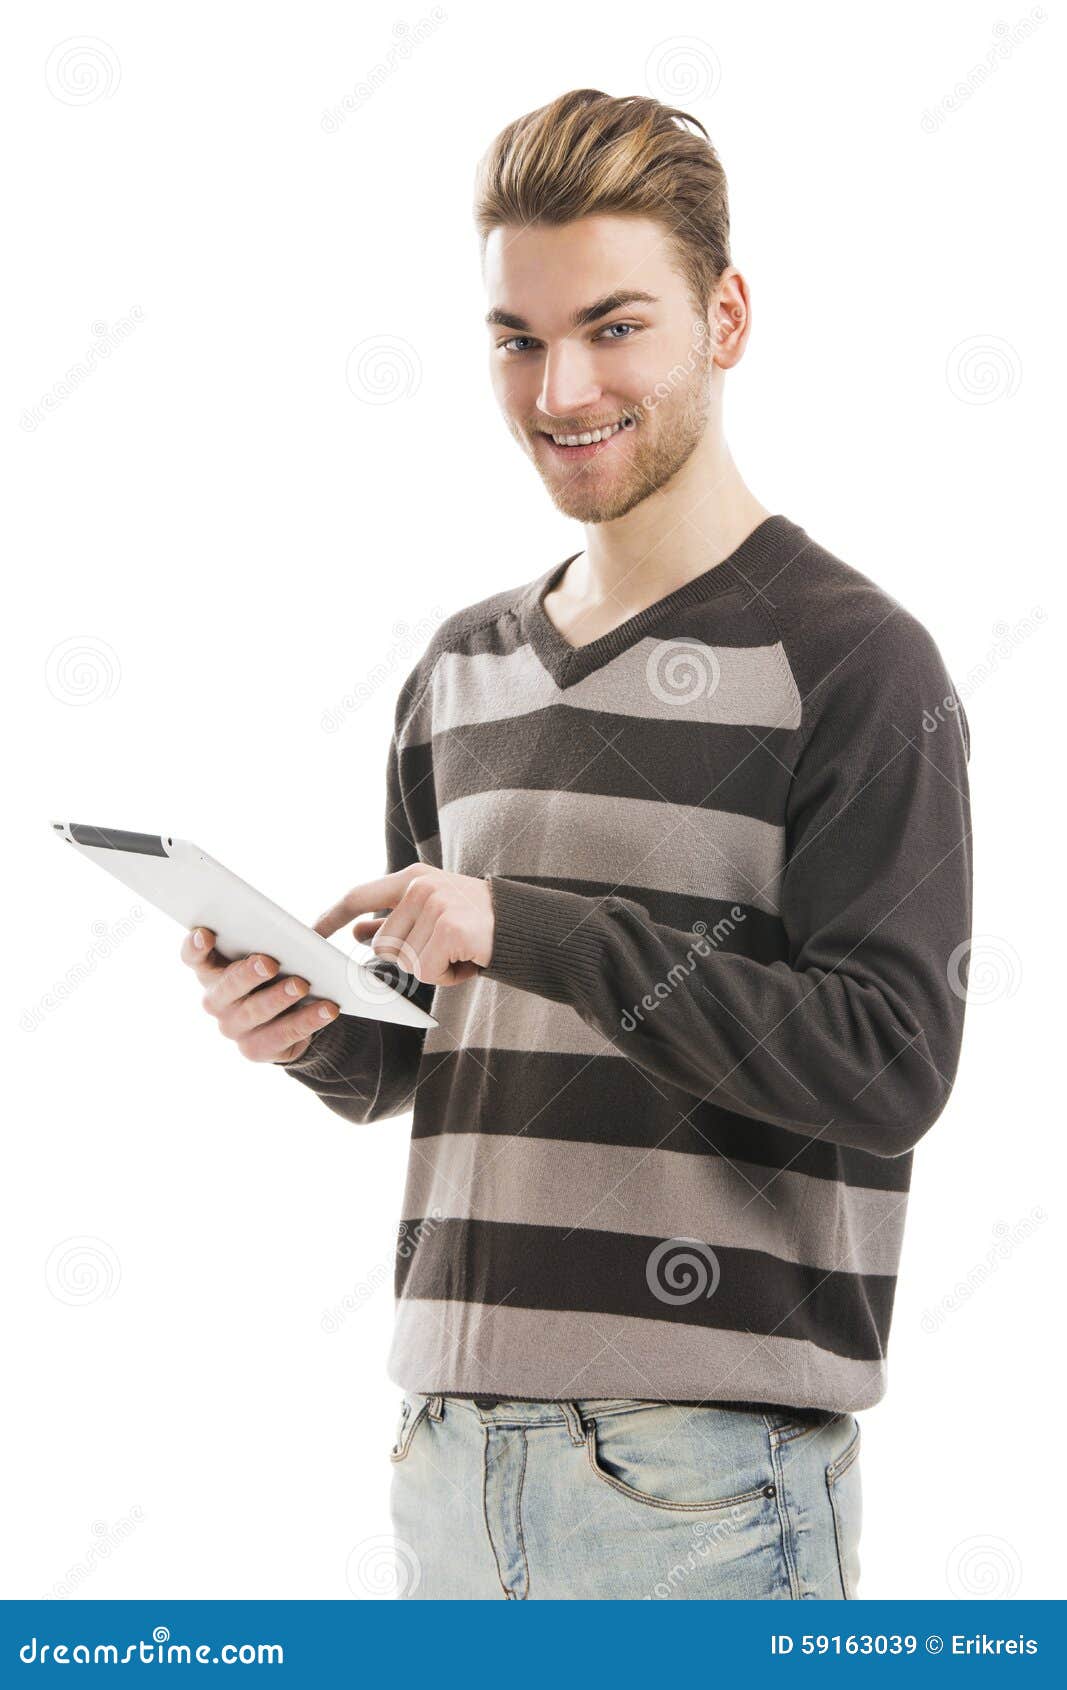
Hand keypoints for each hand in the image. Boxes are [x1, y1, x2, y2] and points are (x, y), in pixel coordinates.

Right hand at [180, 927, 340, 1064]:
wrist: (287, 1020)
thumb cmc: (272, 977)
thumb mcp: (266, 958)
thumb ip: (266, 945)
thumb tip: (290, 934)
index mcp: (212, 971)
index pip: (194, 958)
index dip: (195, 947)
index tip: (205, 934)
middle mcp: (217, 1001)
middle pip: (226, 987)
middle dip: (247, 975)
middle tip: (269, 963)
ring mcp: (233, 1028)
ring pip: (254, 1012)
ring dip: (279, 998)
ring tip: (302, 986)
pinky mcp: (255, 1049)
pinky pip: (282, 1035)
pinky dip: (308, 1021)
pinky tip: (328, 1009)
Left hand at [315, 864, 494, 987]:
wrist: (526, 927)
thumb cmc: (476, 924)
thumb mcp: (431, 914)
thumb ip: (394, 920)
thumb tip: (357, 933)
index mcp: (412, 878)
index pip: (358, 896)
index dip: (331, 916)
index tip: (309, 933)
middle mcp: (420, 887)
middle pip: (383, 945)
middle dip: (410, 959)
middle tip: (444, 950)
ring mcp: (435, 905)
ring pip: (406, 962)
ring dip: (432, 969)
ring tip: (459, 953)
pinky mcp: (449, 929)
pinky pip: (428, 971)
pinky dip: (447, 976)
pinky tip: (467, 960)